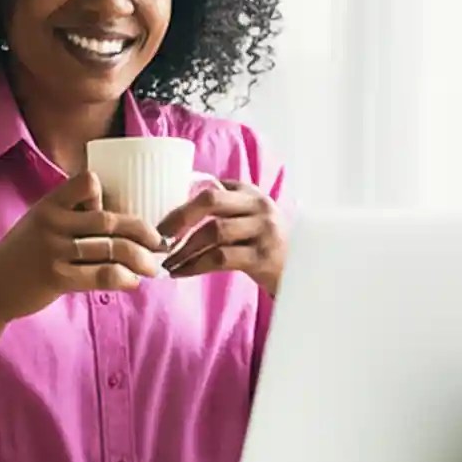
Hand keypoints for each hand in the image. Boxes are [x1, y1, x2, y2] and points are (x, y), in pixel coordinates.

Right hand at [0, 171, 169, 322]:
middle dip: (144, 232)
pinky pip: (101, 275)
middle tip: (161, 242)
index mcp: (50, 204)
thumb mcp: (39, 223)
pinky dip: (124, 279)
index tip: (127, 209)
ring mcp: (54, 250)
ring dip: (141, 260)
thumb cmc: (23, 254)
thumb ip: (71, 215)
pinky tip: (132, 282)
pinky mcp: (57, 277)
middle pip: (110, 221)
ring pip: (111, 249)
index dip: (109, 193)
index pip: (88, 183)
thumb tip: (118, 220)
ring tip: (154, 267)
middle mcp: (52, 223)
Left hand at [157, 179, 286, 295]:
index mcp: (252, 194)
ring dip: (183, 249)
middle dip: (178, 219)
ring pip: (213, 232)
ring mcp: (263, 231)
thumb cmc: (267, 244)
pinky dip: (195, 266)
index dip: (181, 204)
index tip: (159, 223)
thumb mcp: (252, 216)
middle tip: (158, 239)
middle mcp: (259, 207)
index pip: (211, 188)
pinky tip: (181, 273)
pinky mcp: (262, 257)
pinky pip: (220, 258)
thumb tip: (180, 198)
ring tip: (167, 263)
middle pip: (210, 202)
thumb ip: (226, 204)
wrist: (303, 271)